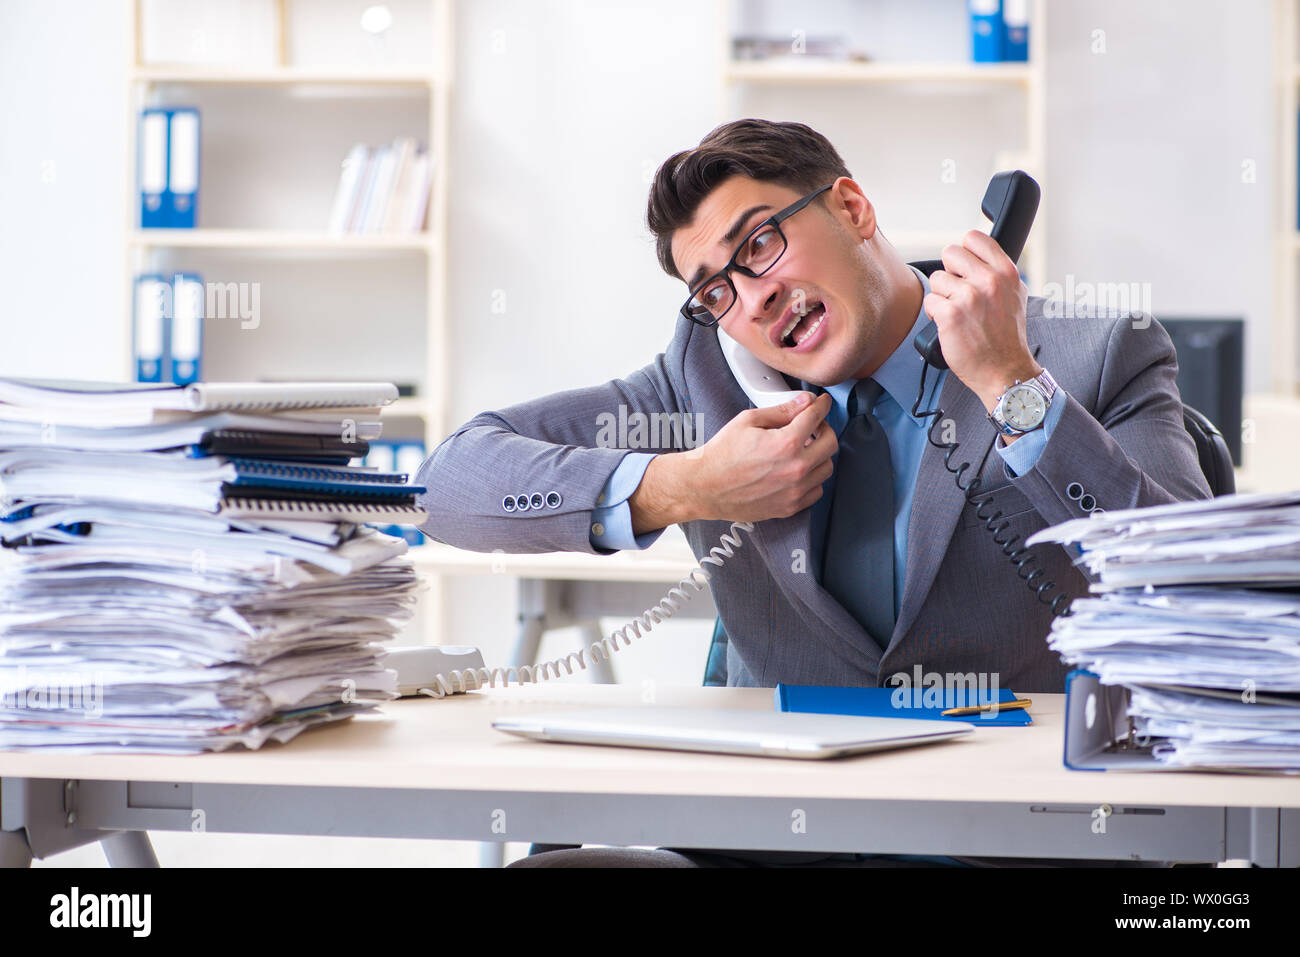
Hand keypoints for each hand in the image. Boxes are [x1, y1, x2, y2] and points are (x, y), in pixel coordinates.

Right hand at [630, 392, 836, 530]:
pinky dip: (813, 479)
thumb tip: (804, 402)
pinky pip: (817, 490)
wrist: (704, 487)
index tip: (822, 404)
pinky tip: (798, 471)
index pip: (817, 417)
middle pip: (831, 443)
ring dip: (820, 455)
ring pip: (827, 468)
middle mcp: (796, 468)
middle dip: (825, 429)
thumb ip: (781, 411)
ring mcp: (795, 490)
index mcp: (787, 443)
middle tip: (813, 426)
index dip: (821, 405)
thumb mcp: (748, 421)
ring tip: (804, 449)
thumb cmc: (721, 455)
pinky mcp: (790, 507)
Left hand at [923, 230, 1039, 412]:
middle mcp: (988, 281)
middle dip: (950, 273)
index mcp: (1006, 272)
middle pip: (950, 253)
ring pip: (937, 279)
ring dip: (942, 296)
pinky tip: (949, 324)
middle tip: (958, 292)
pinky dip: (934, 314)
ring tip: (957, 312)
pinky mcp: (950, 315)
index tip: (965, 268)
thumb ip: (997, 271)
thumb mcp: (1015, 294)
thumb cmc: (1007, 336)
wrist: (1005, 370)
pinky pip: (929, 302)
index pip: (973, 238)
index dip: (965, 252)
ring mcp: (968, 297)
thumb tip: (978, 254)